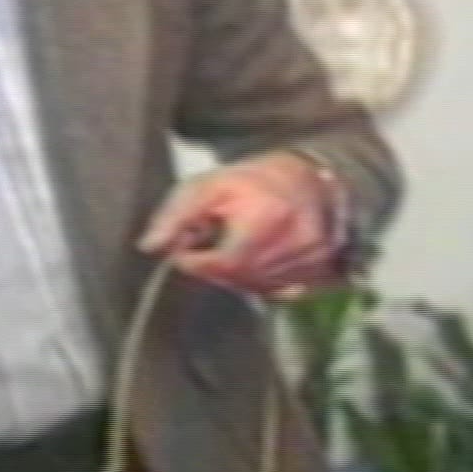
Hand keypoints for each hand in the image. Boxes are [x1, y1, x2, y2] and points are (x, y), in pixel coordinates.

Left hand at [138, 151, 339, 298]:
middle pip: (236, 279)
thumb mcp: (211, 185)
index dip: (196, 260)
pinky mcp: (322, 274)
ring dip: (237, 274)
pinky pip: (279, 292)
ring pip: (256, 288)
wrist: (312, 178)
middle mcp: (297, 244)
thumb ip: (177, 214)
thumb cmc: (257, 180)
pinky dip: (262, 281)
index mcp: (269, 218)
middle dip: (216, 266)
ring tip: (241, 244)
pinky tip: (260, 258)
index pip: (220, 264)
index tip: (188, 246)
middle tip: (216, 241)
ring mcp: (314, 263)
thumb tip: (150, 246)